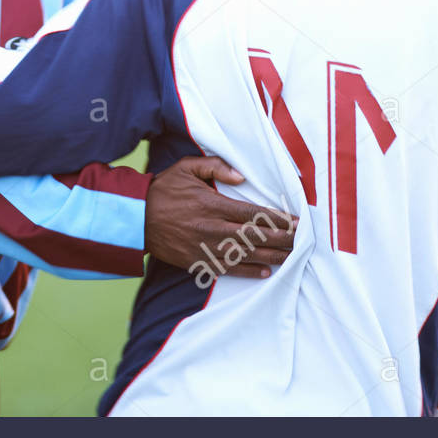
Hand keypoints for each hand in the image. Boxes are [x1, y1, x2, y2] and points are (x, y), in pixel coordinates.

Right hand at [145, 156, 296, 279]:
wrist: (135, 218)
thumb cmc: (162, 190)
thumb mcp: (186, 168)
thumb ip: (214, 166)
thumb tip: (241, 176)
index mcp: (212, 204)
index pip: (253, 214)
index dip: (277, 219)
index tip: (295, 222)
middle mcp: (212, 228)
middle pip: (255, 236)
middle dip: (281, 239)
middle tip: (302, 241)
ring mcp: (205, 247)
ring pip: (246, 254)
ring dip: (271, 256)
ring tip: (292, 257)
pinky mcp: (197, 261)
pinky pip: (228, 269)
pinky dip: (249, 271)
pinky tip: (266, 271)